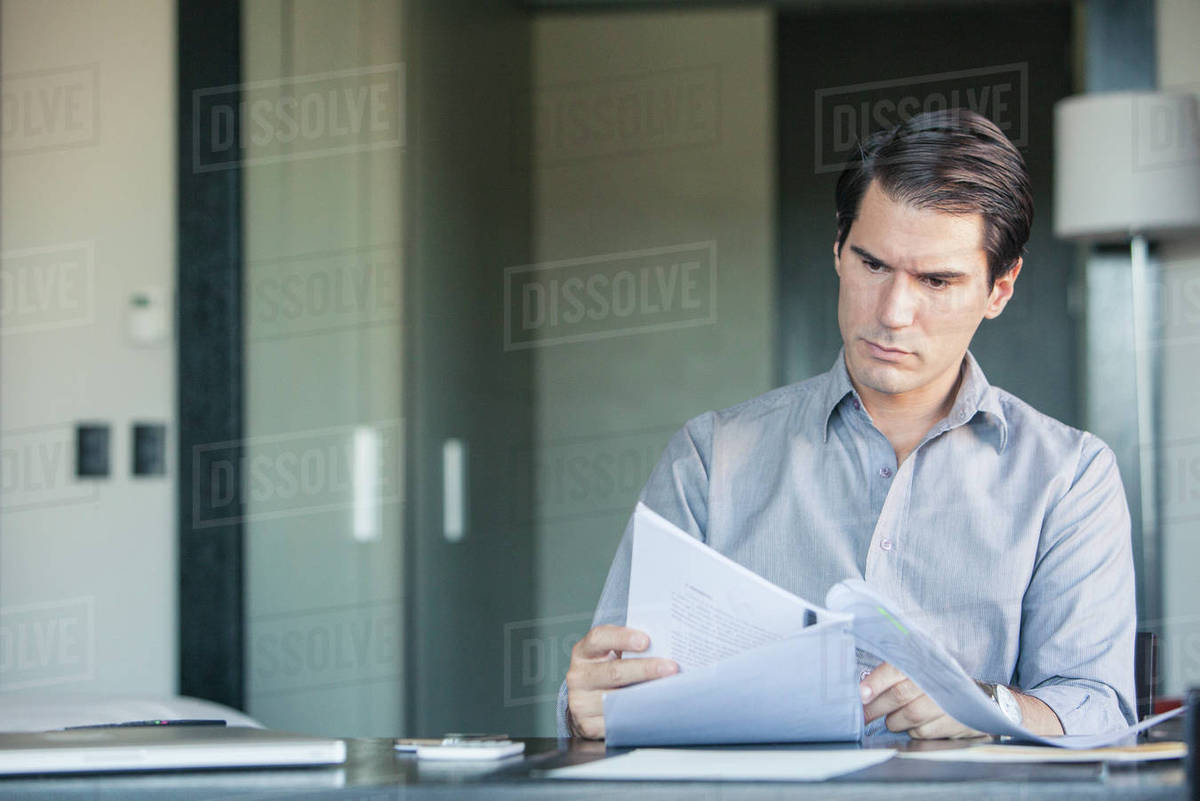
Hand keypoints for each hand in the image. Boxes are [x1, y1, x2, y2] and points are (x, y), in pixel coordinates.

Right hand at [565, 625, 677, 738]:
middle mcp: (579, 676)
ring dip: (647, 695)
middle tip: (671, 668)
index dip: (622, 637)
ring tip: (669, 690)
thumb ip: (629, 648)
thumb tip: (664, 647)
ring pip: (618, 700)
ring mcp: (581, 702)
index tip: (646, 640)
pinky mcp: (588, 725)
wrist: (586, 702)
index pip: (599, 638)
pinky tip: (655, 709)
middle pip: (614, 672)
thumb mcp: (610, 654)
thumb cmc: (607, 671)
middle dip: (646, 669)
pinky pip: (618, 722)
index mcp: (584, 652)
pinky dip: (639, 716)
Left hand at [860, 662, 982, 738]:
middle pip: (899, 695)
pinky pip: (923, 732)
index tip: (860, 694)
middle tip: (862, 715)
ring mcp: (948, 703)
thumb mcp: (925, 667)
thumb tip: (864, 688)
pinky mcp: (956, 723)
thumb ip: (897, 673)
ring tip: (892, 718)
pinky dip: (913, 730)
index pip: (896, 669)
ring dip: (895, 720)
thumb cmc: (943, 681)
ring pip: (909, 716)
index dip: (876, 682)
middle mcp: (937, 681)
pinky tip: (915, 724)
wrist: (987, 699)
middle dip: (876, 707)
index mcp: (927, 661)